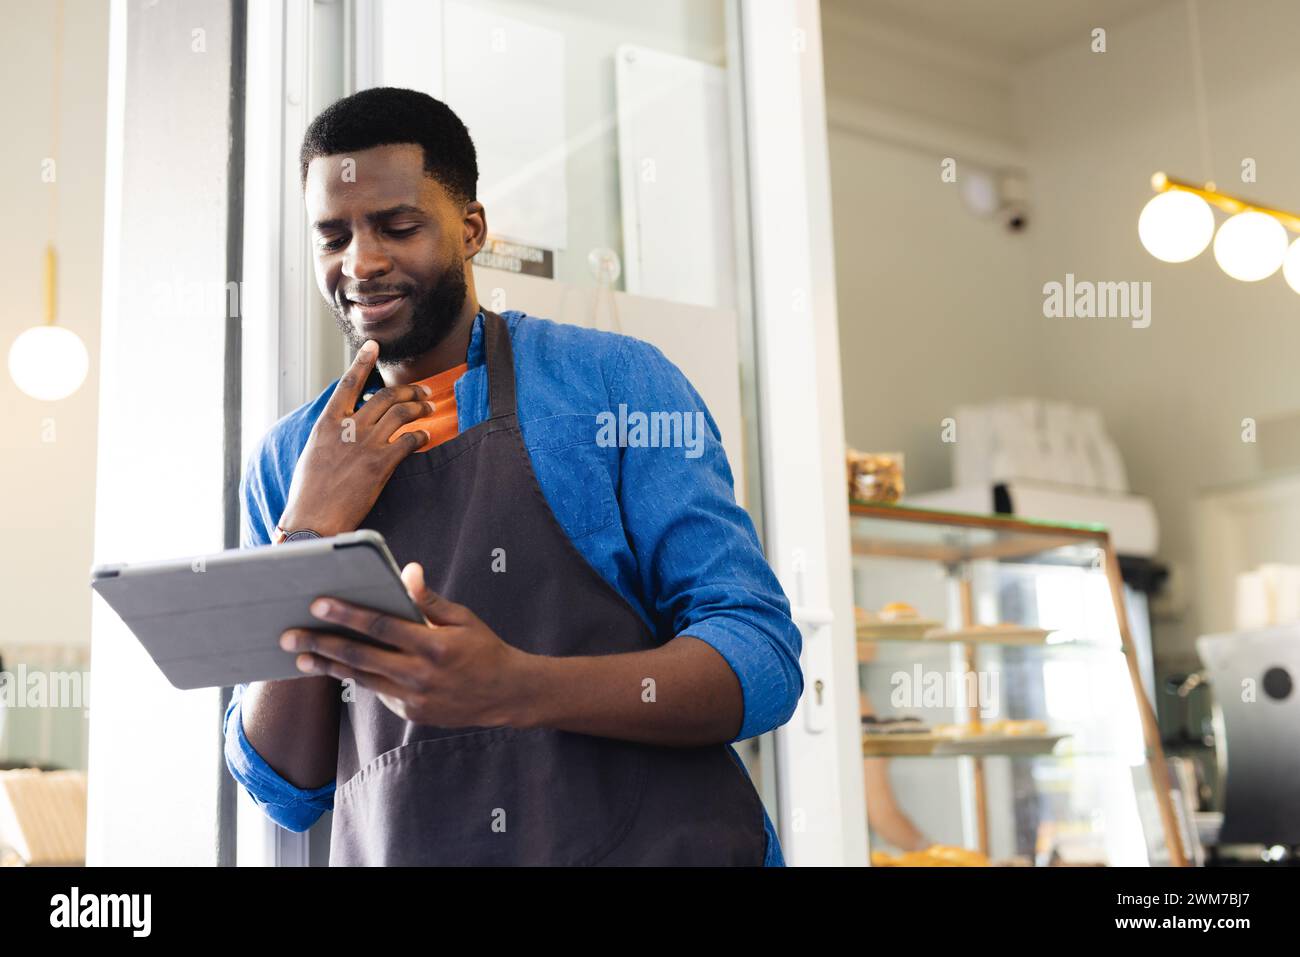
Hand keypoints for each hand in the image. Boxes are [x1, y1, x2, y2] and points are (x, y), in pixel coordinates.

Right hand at [277, 340, 435, 535]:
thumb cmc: (309, 492)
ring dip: (419, 408)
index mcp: (327, 423)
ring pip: (400, 413)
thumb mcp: (313, 452)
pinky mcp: (380, 464)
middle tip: (422, 391)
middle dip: (408, 390)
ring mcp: (365, 445)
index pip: (348, 384)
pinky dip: (421, 435)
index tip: (374, 346)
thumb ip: (331, 433)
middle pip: (384, 396)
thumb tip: (346, 422)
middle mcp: (347, 428)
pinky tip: (427, 436)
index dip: (362, 362)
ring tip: (429, 407)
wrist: (313, 519)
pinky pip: (408, 441)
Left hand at [279, 562, 536, 727]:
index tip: (318, 603)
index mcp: (435, 645)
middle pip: (360, 657)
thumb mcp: (463, 618)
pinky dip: (357, 679)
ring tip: (299, 658)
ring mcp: (414, 699)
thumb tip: (407, 570)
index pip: (381, 627)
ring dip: (328, 667)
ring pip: (361, 679)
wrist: (507, 694)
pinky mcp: (411, 713)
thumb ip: (429, 599)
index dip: (347, 614)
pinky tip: (335, 668)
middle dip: (321, 644)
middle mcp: (421, 675)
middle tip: (289, 635)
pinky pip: (378, 693)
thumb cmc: (484, 648)